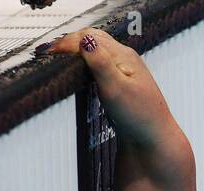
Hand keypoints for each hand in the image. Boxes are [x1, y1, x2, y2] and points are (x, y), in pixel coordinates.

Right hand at [49, 29, 174, 150]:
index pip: (89, 38)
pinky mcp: (122, 81)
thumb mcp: (116, 88)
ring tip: (59, 58)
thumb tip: (85, 40)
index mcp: (123, 56)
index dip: (67, 43)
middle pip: (92, 39)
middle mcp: (125, 58)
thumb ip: (100, 63)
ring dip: (77, 50)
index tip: (49, 53)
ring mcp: (124, 69)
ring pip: (96, 50)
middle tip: (49, 53)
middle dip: (70, 43)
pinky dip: (85, 62)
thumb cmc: (140, 117)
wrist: (153, 139)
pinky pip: (100, 63)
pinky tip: (78, 71)